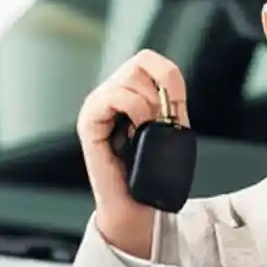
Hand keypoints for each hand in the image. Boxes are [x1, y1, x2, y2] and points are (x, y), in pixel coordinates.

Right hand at [77, 49, 189, 256]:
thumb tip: (170, 82)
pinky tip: (137, 131)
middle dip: (161, 92)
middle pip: (140, 62)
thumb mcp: (168, 127)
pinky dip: (135, 109)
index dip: (168, 75)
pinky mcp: (88, 121)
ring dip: (150, 105)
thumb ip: (170, 102)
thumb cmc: (150, 171)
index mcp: (126, 93)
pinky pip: (115, 95)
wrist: (137, 206)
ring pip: (130, 77)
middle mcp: (108, 94)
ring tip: (147, 131)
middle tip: (162, 121)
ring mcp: (96, 106)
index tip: (177, 104)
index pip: (148, 60)